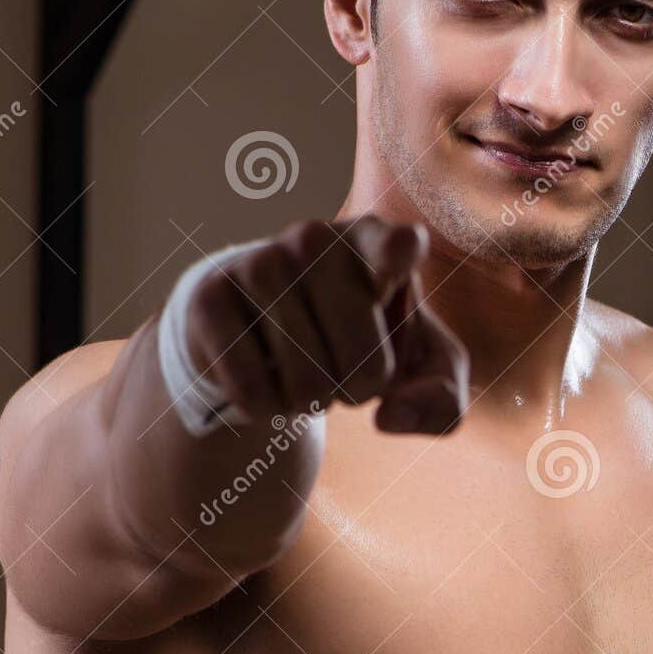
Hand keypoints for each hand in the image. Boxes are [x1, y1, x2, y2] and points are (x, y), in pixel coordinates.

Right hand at [185, 216, 468, 433]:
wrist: (271, 333)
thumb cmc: (365, 344)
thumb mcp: (421, 373)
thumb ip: (442, 402)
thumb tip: (392, 414)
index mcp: (377, 242)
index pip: (396, 243)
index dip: (399, 251)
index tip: (402, 252)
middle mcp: (318, 239)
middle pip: (366, 363)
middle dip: (363, 391)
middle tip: (346, 370)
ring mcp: (260, 262)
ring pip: (308, 382)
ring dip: (313, 402)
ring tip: (306, 371)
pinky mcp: (211, 297)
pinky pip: (252, 389)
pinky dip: (267, 409)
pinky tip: (264, 380)